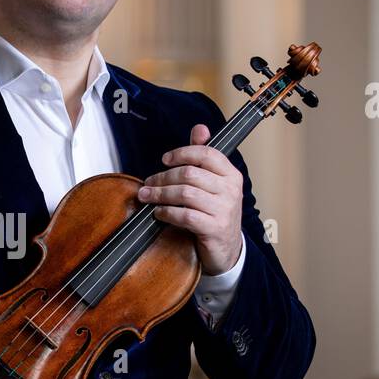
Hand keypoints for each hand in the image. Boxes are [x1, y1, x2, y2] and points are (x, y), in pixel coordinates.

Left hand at [137, 123, 242, 274]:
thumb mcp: (214, 184)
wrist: (227, 249)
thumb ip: (204, 157)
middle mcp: (230, 190)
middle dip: (163, 177)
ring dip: (160, 194)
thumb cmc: (216, 213)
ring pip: (185, 193)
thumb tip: (199, 128)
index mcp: (231, 174)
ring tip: (148, 196)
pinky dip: (167, 212)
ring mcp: (224, 209)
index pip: (206, 154)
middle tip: (148, 183)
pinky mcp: (214, 228)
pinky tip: (158, 212)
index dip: (182, 153)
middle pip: (190, 173)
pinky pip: (185, 215)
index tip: (165, 160)